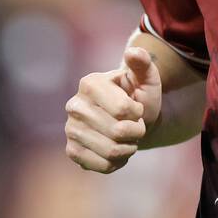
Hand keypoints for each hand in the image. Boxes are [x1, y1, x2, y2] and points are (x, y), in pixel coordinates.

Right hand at [64, 46, 161, 172]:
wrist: (131, 122)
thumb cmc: (139, 96)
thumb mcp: (147, 78)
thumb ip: (144, 63)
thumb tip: (133, 52)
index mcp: (90, 83)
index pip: (123, 109)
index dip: (138, 113)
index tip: (136, 108)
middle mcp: (74, 105)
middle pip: (118, 132)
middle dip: (136, 132)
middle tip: (134, 125)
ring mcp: (70, 129)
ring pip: (112, 151)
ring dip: (129, 147)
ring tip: (127, 137)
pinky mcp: (72, 151)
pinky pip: (103, 166)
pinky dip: (118, 162)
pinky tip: (117, 150)